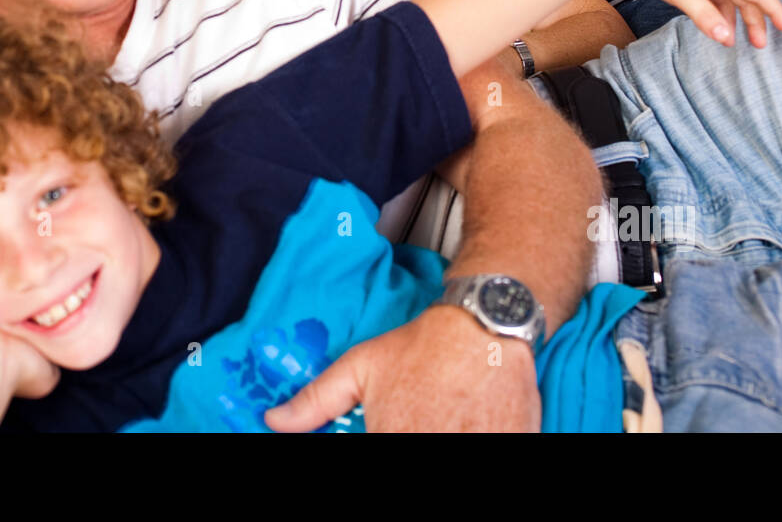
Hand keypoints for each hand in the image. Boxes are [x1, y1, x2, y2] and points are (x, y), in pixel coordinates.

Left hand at [264, 306, 539, 432]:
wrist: (487, 324)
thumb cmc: (426, 345)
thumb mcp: (361, 367)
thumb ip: (315, 401)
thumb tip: (275, 423)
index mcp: (391, 438)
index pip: (369, 452)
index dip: (377, 438)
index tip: (381, 430)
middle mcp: (427, 444)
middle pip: (410, 455)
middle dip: (410, 434)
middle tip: (419, 416)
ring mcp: (468, 447)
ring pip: (446, 457)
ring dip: (440, 435)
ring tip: (443, 418)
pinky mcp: (506, 446)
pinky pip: (488, 452)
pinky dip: (472, 437)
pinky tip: (466, 423)